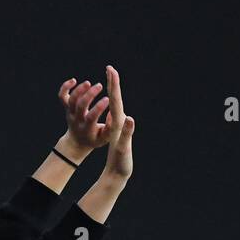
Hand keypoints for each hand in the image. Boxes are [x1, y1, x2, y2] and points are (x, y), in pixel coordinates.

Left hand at [58, 78, 111, 159]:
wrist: (77, 142)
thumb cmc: (94, 139)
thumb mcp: (104, 139)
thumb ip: (109, 128)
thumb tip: (112, 113)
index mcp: (87, 128)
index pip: (91, 117)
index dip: (99, 107)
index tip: (107, 99)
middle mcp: (77, 120)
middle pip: (80, 105)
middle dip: (90, 94)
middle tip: (100, 85)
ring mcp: (70, 113)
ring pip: (71, 100)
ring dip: (79, 90)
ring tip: (89, 83)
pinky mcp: (66, 108)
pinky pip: (62, 96)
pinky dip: (65, 87)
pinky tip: (74, 80)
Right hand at [101, 65, 134, 180]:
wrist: (121, 171)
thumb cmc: (122, 161)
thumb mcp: (124, 147)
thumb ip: (127, 133)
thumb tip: (130, 118)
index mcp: (120, 122)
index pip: (117, 100)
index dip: (114, 85)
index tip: (111, 70)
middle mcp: (121, 121)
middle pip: (117, 98)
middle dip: (113, 83)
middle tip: (110, 68)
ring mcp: (119, 125)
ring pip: (115, 103)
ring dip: (112, 90)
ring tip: (109, 78)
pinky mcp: (117, 129)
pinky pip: (112, 111)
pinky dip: (110, 103)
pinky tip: (109, 100)